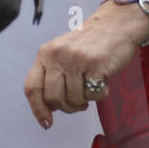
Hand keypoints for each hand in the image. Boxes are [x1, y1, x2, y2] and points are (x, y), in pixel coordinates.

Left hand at [24, 3, 141, 128]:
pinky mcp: (96, 65)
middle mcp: (57, 55)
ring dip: (84, 101)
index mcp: (45, 53)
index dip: (38, 109)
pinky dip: (100, 94)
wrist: (116, 24)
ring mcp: (76, 59)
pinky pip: (93, 95)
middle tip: (78, 103)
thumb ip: (52, 75)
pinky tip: (102, 82)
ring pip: (73, 99)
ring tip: (91, 87)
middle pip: (53, 98)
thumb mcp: (62, 53)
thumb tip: (49, 108)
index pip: (32, 87)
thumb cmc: (90, 44)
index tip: (46, 123)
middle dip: (67, 107)